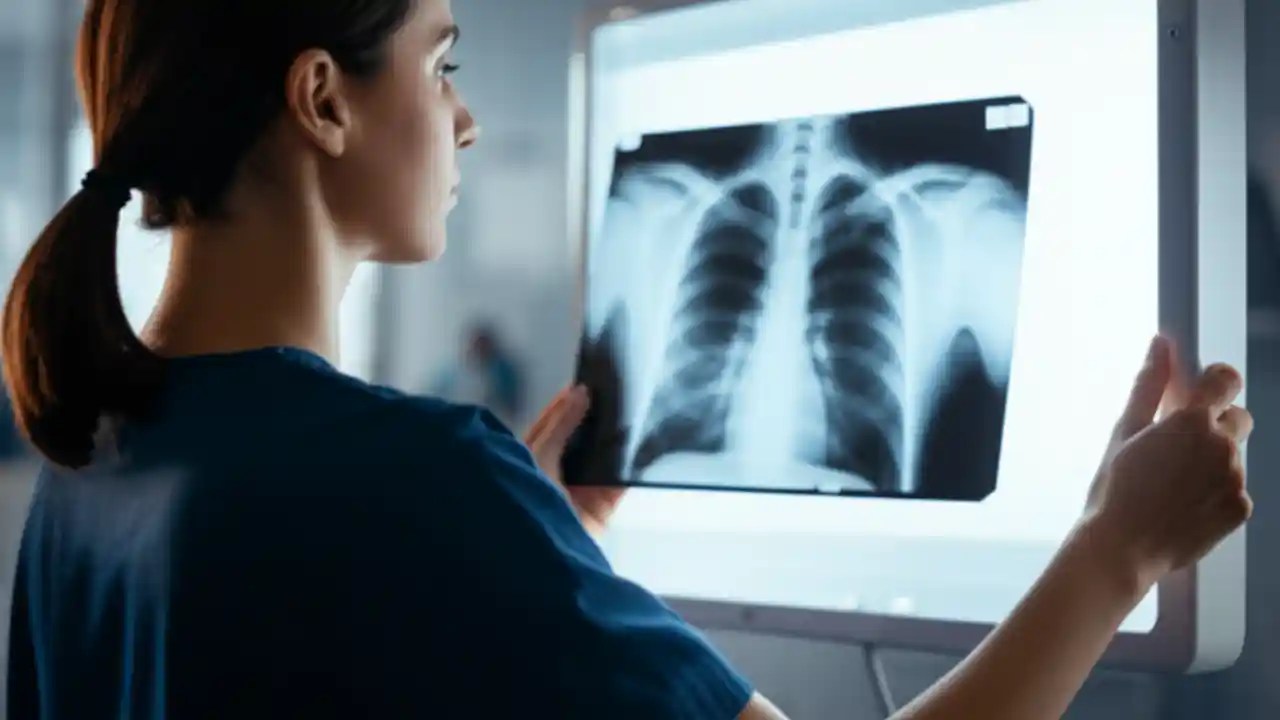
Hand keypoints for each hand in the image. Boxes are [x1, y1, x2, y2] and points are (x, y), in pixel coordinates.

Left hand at [524, 385, 626, 538]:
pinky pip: (620, 481)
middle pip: (578, 439)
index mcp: (528, 460)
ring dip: (613, 439)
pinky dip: (630, 465)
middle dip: (593, 419)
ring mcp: (578, 491)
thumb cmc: (524, 506)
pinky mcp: (602, 509)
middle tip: (611, 392)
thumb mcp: (538, 455)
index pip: (548, 425)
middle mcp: (553, 474)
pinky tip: (639, 443)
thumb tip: (579, 391)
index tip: (584, 382)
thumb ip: (561, 424)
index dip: (564, 403)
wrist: (541, 558)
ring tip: (628, 410)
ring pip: (600, 457)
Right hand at [1083, 335, 1253, 586]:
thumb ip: (1149, 384)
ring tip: (1171, 486)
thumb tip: (1161, 344)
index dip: (1213, 383)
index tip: (1197, 396)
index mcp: (1192, 421)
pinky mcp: (1241, 509)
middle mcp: (1223, 446)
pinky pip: (1235, 490)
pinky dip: (1215, 494)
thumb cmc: (1115, 490)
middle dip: (1213, 426)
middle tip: (1174, 450)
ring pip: (1233, 457)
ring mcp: (1236, 479)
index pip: (1226, 378)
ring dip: (1211, 462)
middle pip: (1237, 418)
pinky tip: (1183, 506)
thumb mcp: (1125, 432)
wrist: (1122, 550)